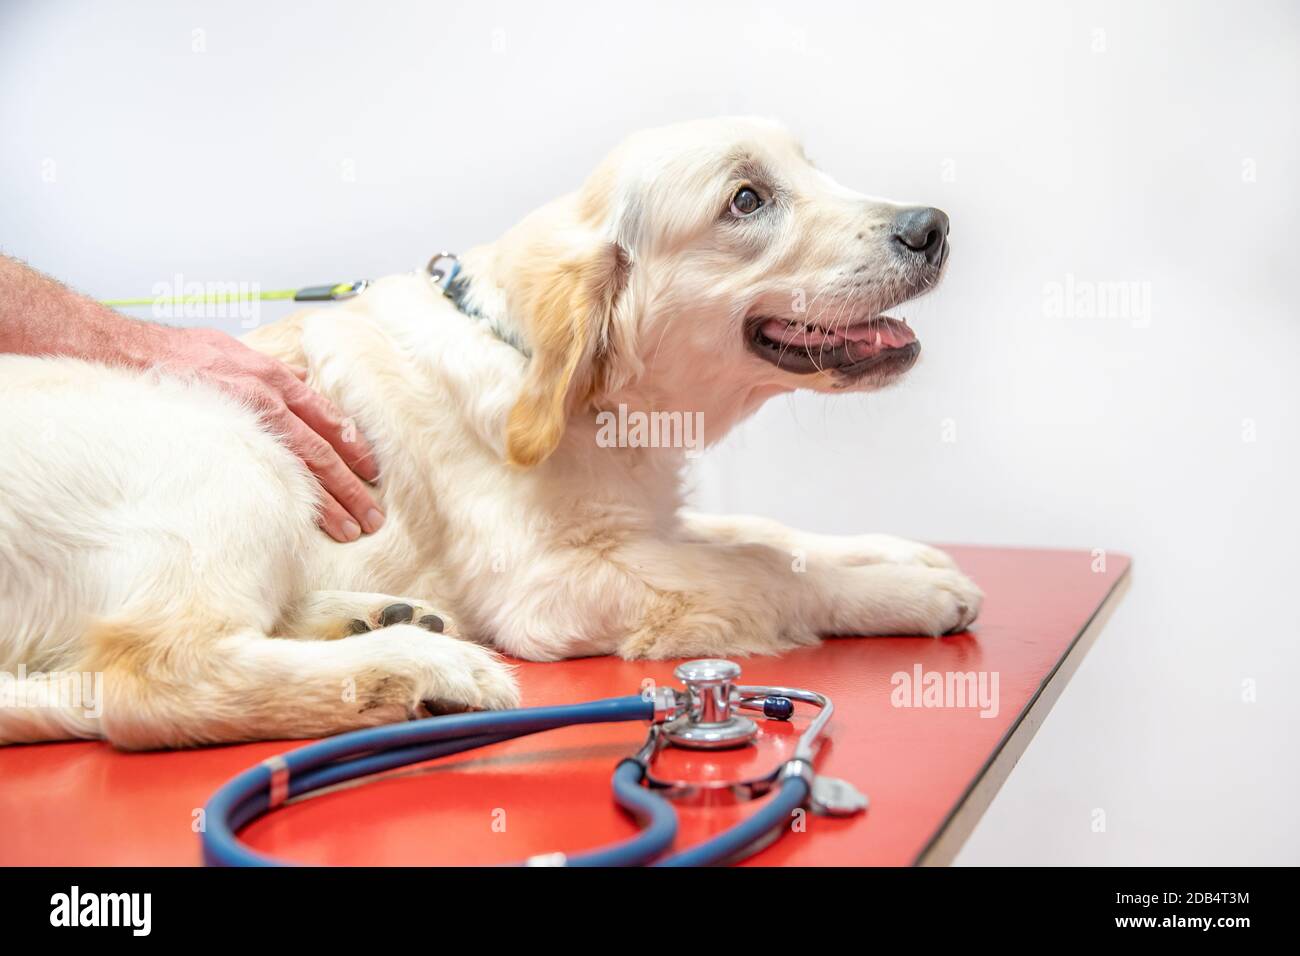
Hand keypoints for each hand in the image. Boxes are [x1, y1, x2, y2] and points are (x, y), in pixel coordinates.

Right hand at [158, 326, 383, 542]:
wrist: (127, 355)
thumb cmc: (176, 354)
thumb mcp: (234, 350)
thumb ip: (271, 370)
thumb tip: (301, 379)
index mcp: (273, 379)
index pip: (328, 418)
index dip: (354, 447)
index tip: (371, 471)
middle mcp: (267, 400)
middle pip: (322, 451)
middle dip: (351, 487)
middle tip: (372, 516)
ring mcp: (246, 424)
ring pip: (299, 470)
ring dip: (328, 503)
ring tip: (349, 529)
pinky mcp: (222, 442)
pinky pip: (263, 479)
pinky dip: (286, 503)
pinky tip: (302, 524)